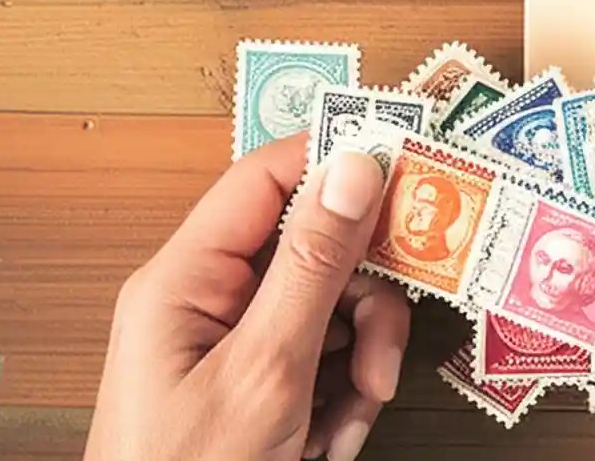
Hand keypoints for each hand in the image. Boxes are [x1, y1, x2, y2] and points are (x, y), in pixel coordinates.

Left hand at [85, 135, 408, 460]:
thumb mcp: (267, 370)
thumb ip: (312, 266)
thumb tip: (354, 170)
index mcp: (185, 278)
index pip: (266, 179)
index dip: (336, 162)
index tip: (409, 166)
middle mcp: (209, 298)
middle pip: (315, 248)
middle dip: (363, 299)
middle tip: (386, 343)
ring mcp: (238, 342)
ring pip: (335, 306)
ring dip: (362, 358)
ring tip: (353, 411)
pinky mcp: (265, 380)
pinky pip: (329, 356)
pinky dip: (345, 395)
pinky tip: (330, 438)